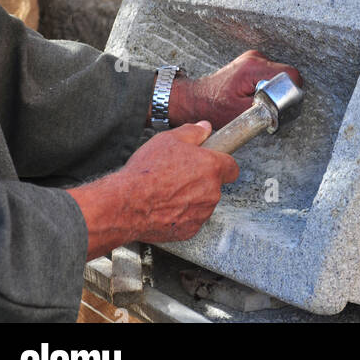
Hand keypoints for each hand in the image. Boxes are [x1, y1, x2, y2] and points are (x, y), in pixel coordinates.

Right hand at [69, 123, 238, 256]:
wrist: (127, 204)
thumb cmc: (147, 171)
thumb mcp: (169, 139)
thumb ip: (193, 132)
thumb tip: (205, 128)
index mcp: (211, 168)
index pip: (232, 167)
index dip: (223, 163)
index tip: (214, 162)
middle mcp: (211, 193)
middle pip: (215, 185)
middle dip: (202, 180)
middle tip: (179, 174)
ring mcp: (201, 214)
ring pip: (203, 203)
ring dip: (192, 198)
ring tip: (167, 191)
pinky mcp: (189, 231)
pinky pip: (190, 219)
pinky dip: (181, 214)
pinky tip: (164, 206)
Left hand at [170, 50, 302, 130]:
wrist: (197, 99)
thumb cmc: (214, 107)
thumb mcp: (240, 113)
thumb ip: (265, 109)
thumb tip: (285, 110)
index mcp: (254, 67)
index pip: (290, 74)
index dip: (291, 92)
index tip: (280, 105)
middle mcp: (256, 58)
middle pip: (286, 73)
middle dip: (282, 92)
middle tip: (266, 106)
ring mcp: (254, 58)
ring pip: (280, 75)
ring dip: (274, 90)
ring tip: (257, 101)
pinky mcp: (253, 64)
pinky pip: (271, 75)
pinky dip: (268, 87)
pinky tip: (254, 96)